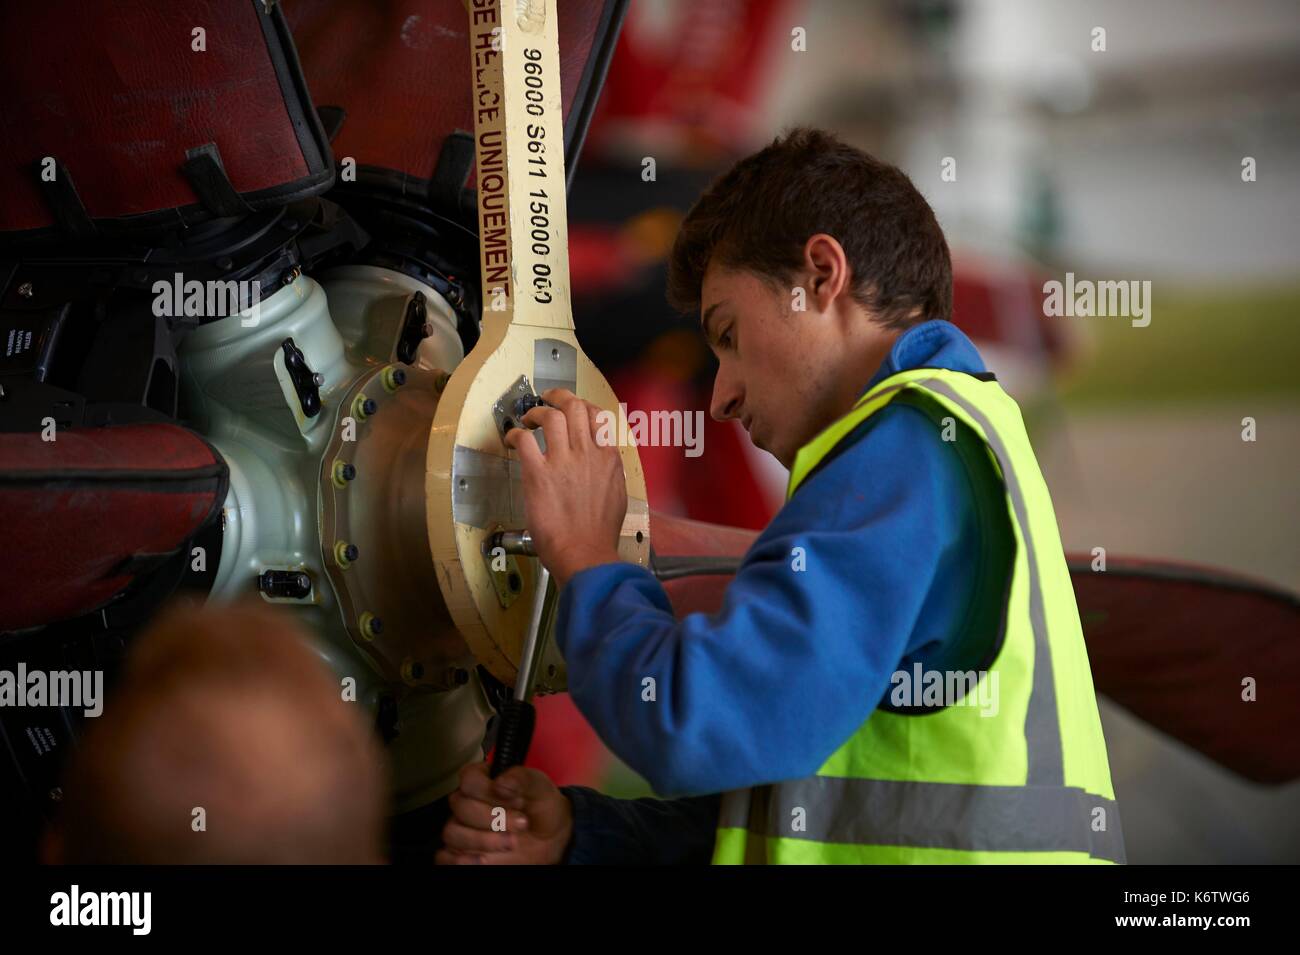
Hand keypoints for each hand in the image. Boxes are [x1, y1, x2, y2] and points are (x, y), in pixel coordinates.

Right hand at [436, 761, 573, 864]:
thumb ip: (521, 778)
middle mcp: (468, 803)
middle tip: (520, 824)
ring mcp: (463, 829)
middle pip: (461, 807)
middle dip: (493, 818)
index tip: (515, 800)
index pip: (468, 779)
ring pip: (453, 833)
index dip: (489, 790)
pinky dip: (462, 861)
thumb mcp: (539, 787)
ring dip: (482, 840)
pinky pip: (446, 857)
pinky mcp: (463, 853)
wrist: (550, 836)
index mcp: (483, 781)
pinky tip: (484, 860)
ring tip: (511, 843)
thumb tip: (501, 782)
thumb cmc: (540, 806)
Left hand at [503, 387, 626, 588]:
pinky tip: (512, 439)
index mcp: (608, 458)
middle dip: (559, 396)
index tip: (574, 408)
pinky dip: (515, 434)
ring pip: (551, 416)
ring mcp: (563, 462)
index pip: (599, 416)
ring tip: (529, 419)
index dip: (583, 406)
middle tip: (548, 398)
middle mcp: (587, 454)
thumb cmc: (599, 534)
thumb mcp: (617, 495)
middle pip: (575, 407)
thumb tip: (601, 464)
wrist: (585, 553)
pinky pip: (524, 441)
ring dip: (536, 413)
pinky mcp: (538, 474)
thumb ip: (609, 473)